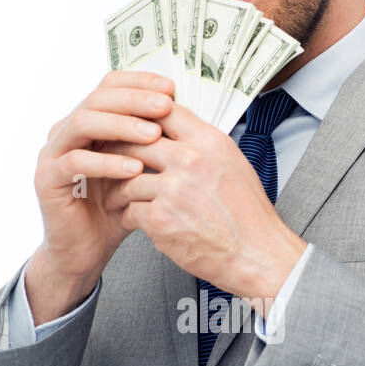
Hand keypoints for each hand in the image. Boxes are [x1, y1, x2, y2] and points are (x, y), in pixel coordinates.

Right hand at [33, 70, 173, 283]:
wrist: (86, 251)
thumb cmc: (114, 210)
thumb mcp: (139, 170)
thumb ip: (151, 142)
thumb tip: (186, 113)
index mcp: (88, 122)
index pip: (109, 86)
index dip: (139, 82)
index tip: (171, 89)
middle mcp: (66, 131)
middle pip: (97, 98)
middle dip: (134, 100)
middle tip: (165, 107)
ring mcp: (52, 153)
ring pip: (83, 123)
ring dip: (121, 126)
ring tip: (153, 136)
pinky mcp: (47, 179)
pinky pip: (75, 161)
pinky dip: (106, 163)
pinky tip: (134, 169)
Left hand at [102, 100, 306, 305]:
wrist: (256, 254)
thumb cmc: (248, 216)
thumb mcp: (234, 164)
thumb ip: (203, 146)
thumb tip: (179, 133)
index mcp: (209, 142)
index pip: (163, 111)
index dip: (141, 116)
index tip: (130, 125)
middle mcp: (190, 160)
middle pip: (136, 141)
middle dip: (118, 151)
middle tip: (108, 160)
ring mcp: (174, 189)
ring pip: (127, 178)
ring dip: (119, 190)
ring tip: (116, 197)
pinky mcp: (161, 219)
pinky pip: (130, 210)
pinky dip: (128, 217)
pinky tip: (133, 220)